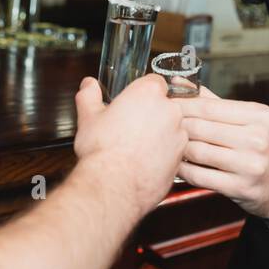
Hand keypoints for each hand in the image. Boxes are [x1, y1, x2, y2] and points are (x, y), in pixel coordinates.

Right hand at [72, 74, 184, 213]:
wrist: (113, 186)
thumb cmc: (102, 151)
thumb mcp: (88, 117)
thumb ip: (89, 96)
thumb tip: (88, 85)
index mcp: (148, 94)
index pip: (155, 82)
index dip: (143, 93)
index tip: (133, 103)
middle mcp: (169, 111)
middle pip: (165, 105)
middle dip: (152, 114)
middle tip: (131, 127)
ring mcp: (178, 135)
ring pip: (172, 129)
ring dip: (159, 134)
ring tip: (136, 147)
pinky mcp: (180, 158)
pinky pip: (173, 151)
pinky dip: (163, 155)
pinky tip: (144, 162)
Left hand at [177, 87, 268, 219]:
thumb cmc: (263, 148)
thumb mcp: (249, 120)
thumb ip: (214, 102)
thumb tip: (181, 82)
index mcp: (258, 116)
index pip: (209, 106)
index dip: (182, 105)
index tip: (167, 105)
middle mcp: (257, 139)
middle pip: (200, 128)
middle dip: (177, 127)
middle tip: (163, 127)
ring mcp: (249, 164)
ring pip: (197, 152)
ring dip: (178, 149)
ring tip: (170, 146)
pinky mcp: (240, 187)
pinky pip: (200, 177)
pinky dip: (184, 171)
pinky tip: (179, 166)